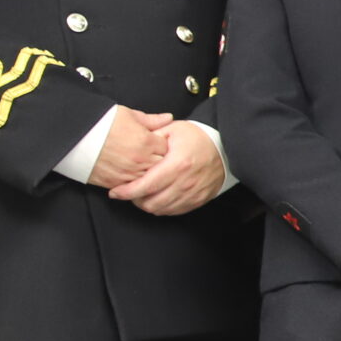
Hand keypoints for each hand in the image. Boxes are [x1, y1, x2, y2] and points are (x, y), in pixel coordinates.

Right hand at [87, 108, 170, 189]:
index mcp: (146, 142)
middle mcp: (140, 160)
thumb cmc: (100, 122)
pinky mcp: (114, 183)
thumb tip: (169, 118)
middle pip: (161, 165)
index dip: (163, 145)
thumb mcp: (128, 115)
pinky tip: (129, 174)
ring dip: (147, 173)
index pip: (167, 148)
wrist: (72, 135)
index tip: (157, 142)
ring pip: (149, 179)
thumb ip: (151, 120)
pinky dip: (134, 182)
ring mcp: (128, 174)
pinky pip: (132, 188)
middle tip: (151, 154)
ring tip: (139, 164)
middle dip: (159, 160)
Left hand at [109, 119, 224, 215]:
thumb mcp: (173, 130)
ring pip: (162, 209)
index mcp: (177, 164)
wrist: (225, 146)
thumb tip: (130, 144)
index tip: (115, 192)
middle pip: (151, 202)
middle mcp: (185, 181)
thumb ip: (150, 137)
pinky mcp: (199, 199)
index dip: (126, 192)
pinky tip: (157, 198)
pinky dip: (162, 208)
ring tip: (142, 196)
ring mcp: (193, 192)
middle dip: (134, 200)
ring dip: (147, 205)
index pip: (145, 185)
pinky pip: (175, 211)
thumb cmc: (198, 138)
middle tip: (128, 192)